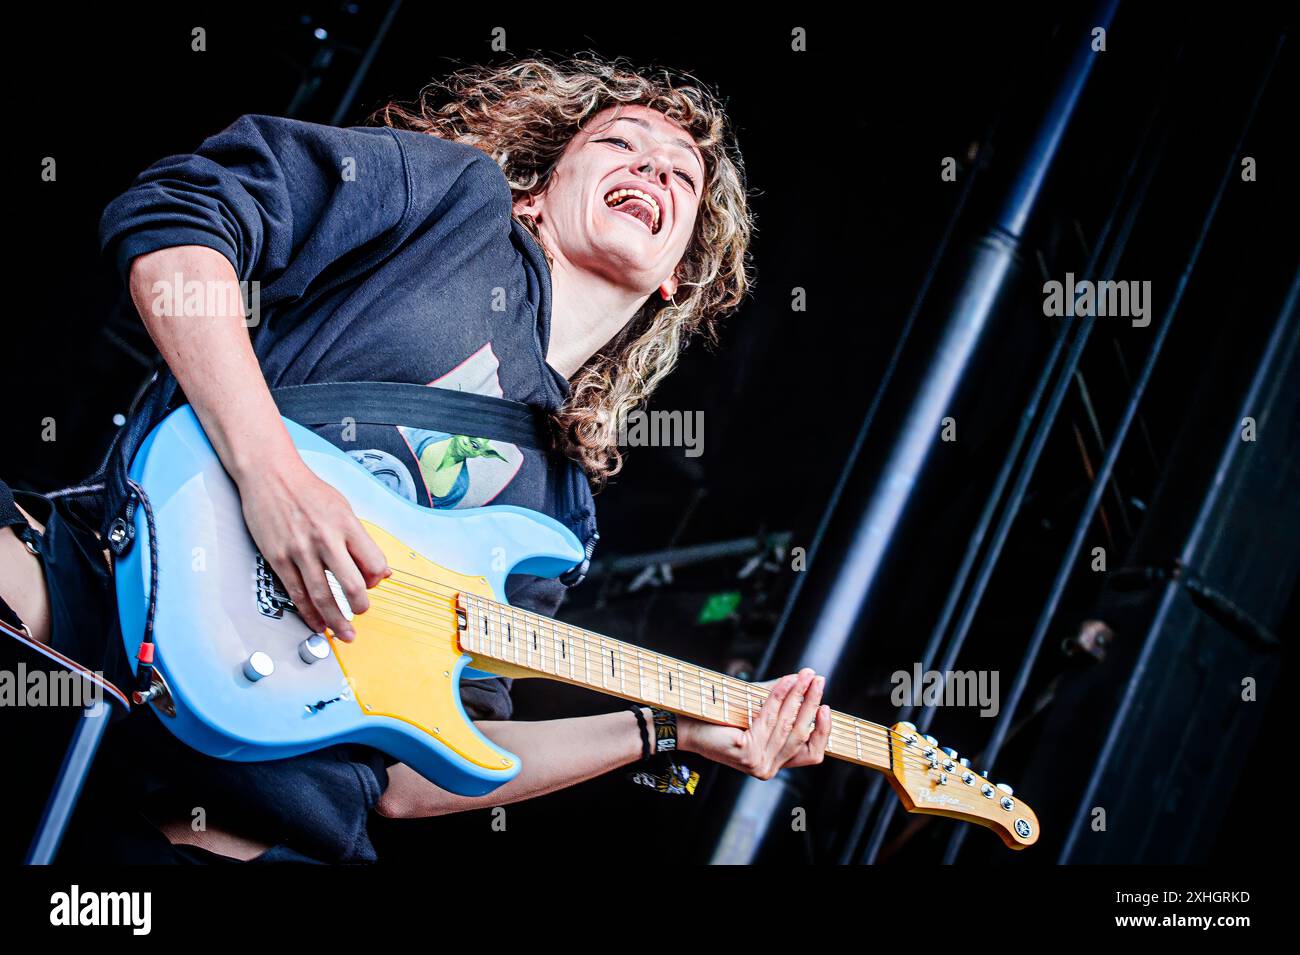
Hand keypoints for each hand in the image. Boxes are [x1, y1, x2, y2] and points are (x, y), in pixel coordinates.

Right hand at [237, 454, 389, 639]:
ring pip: (322, 595)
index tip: (373, 585)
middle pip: (351, 585)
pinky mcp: (279, 558)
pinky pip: (297, 593)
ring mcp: (300, 550)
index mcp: (347, 525)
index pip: (374, 564)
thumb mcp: (344, 508)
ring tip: (344, 633)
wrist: (270, 475)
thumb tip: (383, 571)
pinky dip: (309, 613)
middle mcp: (326, 539)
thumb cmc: (308, 491)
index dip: (378, 580)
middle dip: (360, 606)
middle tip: (362, 614)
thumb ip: (362, 540)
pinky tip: (317, 624)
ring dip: (336, 620)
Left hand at [677, 668, 830, 778]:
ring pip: (786, 725)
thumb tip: (806, 680)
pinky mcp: (747, 753)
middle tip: (819, 681)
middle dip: (812, 704)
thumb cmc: (722, 718)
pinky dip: (779, 696)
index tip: (825, 708)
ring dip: (798, 696)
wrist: (688, 726)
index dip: (822, 732)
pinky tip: (785, 681)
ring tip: (804, 676)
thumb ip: (782, 701)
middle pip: (800, 734)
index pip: (810, 754)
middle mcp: (768, 768)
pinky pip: (768, 718)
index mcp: (773, 762)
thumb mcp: (757, 709)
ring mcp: (757, 763)